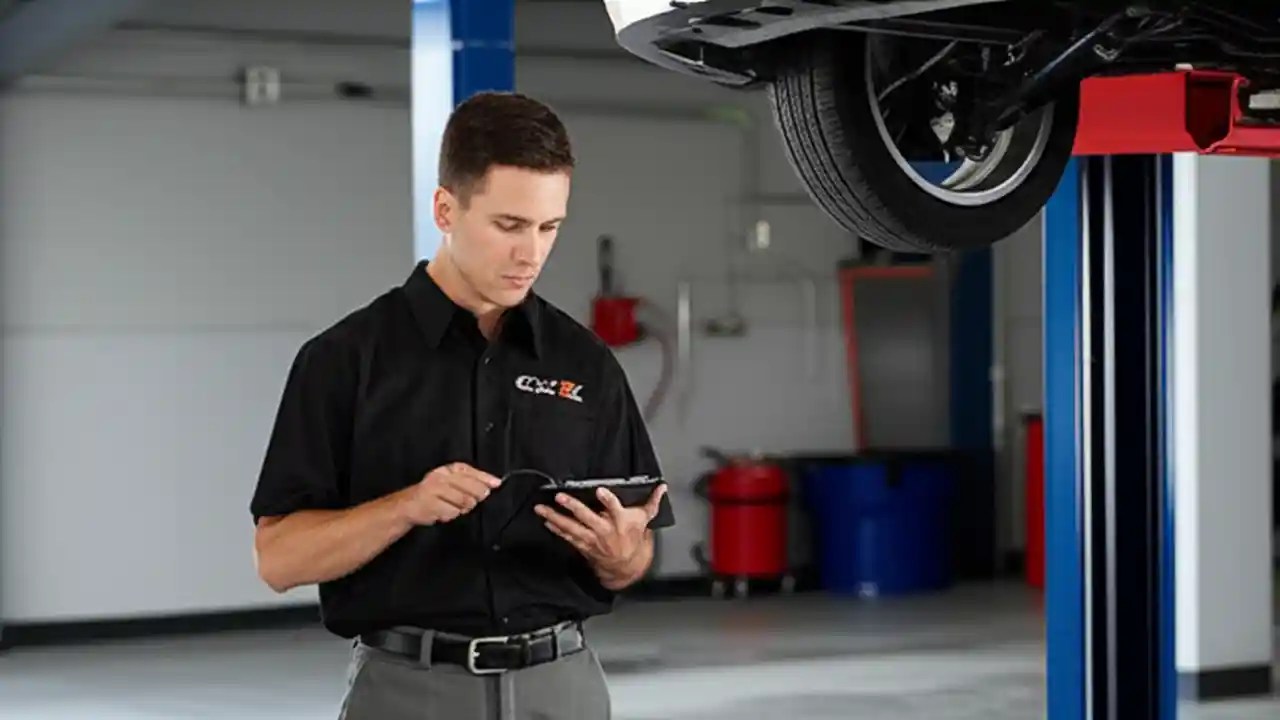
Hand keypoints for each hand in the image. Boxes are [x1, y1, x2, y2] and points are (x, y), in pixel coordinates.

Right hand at [396, 462, 500, 526]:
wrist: (407, 505)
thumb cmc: (433, 495)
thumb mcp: (450, 483)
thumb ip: (472, 481)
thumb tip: (495, 483)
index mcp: (446, 470)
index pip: (469, 470)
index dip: (484, 477)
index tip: (496, 483)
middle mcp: (441, 477)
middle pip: (470, 487)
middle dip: (475, 497)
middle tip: (470, 502)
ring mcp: (434, 489)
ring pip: (463, 501)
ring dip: (462, 508)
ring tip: (452, 506)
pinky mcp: (430, 503)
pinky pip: (452, 512)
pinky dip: (450, 515)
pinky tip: (443, 512)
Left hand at [535, 484, 666, 574]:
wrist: (626, 567)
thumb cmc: (634, 539)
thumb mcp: (645, 520)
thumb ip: (652, 502)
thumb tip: (662, 487)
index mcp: (621, 521)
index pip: (615, 508)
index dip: (607, 500)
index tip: (599, 491)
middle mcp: (604, 530)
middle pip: (587, 517)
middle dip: (573, 506)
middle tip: (561, 496)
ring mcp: (592, 539)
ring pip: (571, 527)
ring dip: (555, 517)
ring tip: (542, 508)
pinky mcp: (583, 545)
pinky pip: (567, 537)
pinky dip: (556, 529)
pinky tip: (546, 521)